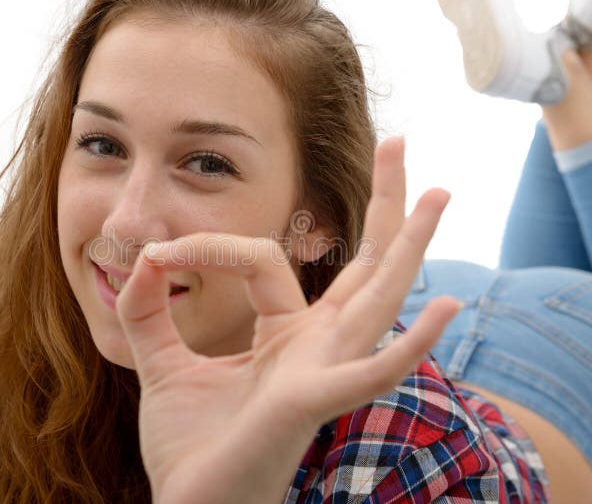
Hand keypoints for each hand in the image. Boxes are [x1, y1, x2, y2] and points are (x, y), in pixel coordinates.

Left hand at [115, 137, 459, 503]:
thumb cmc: (191, 448)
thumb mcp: (161, 363)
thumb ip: (149, 310)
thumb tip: (143, 256)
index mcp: (286, 336)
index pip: (264, 259)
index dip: (210, 244)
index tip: (159, 253)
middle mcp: (317, 348)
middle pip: (364, 266)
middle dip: (384, 205)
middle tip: (399, 142)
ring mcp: (323, 373)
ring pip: (380, 301)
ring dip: (411, 248)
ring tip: (440, 195)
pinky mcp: (312, 404)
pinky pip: (371, 375)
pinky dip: (411, 346)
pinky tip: (447, 308)